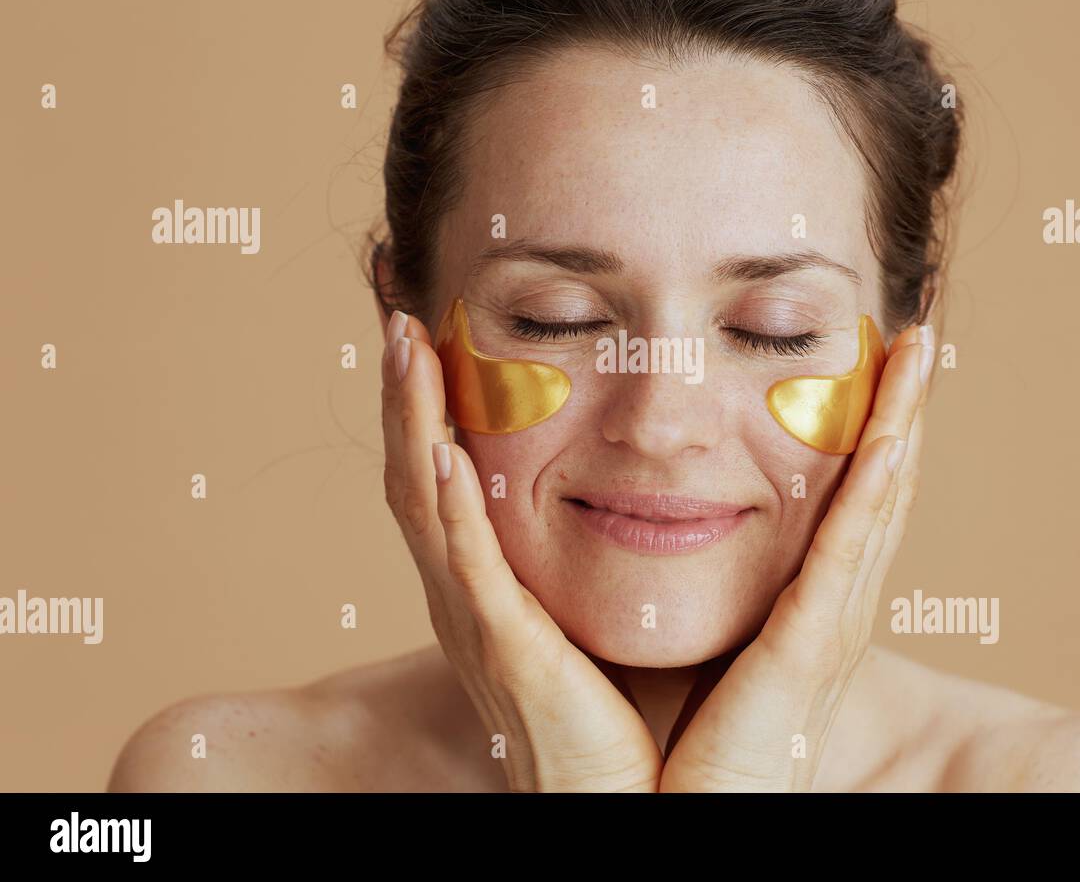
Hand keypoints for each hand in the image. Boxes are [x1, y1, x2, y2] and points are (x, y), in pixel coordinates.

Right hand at [380, 309, 661, 791]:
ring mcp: (478, 620)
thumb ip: (606, 543)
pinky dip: (450, 513)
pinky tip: (443, 456)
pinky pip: (470, 572)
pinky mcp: (507, 653)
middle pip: (416, 472)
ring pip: (426, 505)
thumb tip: (652, 473)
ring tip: (405, 347)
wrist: (619, 797)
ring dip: (412, 423)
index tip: (428, 328)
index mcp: (489, 580)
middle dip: (404, 392)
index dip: (426, 402)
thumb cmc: (621, 706)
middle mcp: (467, 592)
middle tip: (397, 313)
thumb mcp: (601, 604)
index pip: (444, 471)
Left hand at [658, 323, 934, 790]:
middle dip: (904, 409)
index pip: (850, 495)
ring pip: (881, 501)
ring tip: (920, 353)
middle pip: (882, 486)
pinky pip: (851, 549)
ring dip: (905, 423)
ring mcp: (831, 622)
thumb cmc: (681, 735)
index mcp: (807, 597)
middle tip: (919, 337)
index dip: (873, 428)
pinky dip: (878, 487)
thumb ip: (691, 572)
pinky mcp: (811, 646)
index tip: (879, 360)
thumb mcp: (699, 629)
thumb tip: (657, 511)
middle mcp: (833, 603)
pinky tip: (895, 432)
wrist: (686, 813)